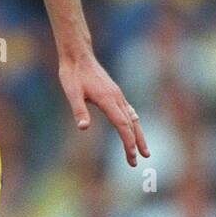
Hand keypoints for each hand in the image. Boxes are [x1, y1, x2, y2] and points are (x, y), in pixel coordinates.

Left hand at [58, 50, 149, 166]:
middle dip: (136, 144)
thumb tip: (83, 128)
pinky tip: (134, 129)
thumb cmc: (73, 74)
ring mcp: (117, 95)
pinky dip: (134, 123)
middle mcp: (117, 98)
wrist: (78, 55)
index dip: (128, 142)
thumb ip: (79, 110)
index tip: (132, 156)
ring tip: (143, 150)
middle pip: (131, 124)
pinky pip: (129, 111)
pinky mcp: (115, 93)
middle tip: (138, 161)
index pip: (122, 125)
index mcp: (108, 99)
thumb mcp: (72, 92)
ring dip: (138, 135)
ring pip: (133, 118)